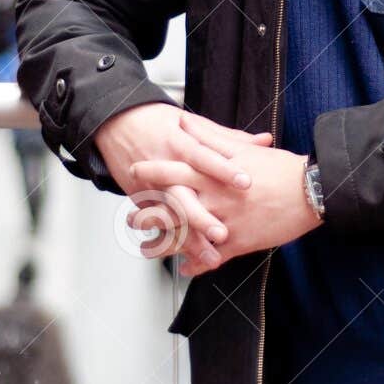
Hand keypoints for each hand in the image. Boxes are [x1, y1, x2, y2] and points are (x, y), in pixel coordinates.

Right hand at [94, 102, 274, 267]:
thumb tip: (265, 141)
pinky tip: (189, 261)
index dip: (225, 170)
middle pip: (183, 195)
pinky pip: (158, 225)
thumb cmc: (159, 123)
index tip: (246, 182)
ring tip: (211, 257)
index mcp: (181, 144)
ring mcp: (152, 186)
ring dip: (190, 240)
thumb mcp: (195, 124)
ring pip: (171, 217)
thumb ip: (230, 138)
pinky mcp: (143, 199)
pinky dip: (172, 243)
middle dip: (202, 217)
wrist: (117, 123)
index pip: (205, 158)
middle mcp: (165, 167)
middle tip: (223, 233)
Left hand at [128, 112, 320, 273]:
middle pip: (172, 207)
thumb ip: (209, 136)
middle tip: (132, 216)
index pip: (175, 171)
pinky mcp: (239, 242)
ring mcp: (224, 223)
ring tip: (149, 249)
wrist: (311, 191)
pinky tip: (186, 269)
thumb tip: (184, 122)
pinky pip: (212, 257)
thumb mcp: (241, 148)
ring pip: (186, 236)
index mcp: (214, 175)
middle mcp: (214, 199)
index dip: (153, 171)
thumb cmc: (280, 168)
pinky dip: (198, 264)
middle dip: (148, 213)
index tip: (135, 170)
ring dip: (165, 245)